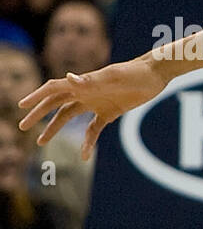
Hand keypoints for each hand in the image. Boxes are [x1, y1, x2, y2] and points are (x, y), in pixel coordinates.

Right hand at [18, 59, 164, 159]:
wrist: (155, 75)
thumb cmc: (134, 72)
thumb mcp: (113, 76)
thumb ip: (91, 80)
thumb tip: (68, 78)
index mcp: (83, 83)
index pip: (53, 89)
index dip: (36, 97)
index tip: (21, 106)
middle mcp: (85, 92)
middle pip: (55, 104)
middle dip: (38, 114)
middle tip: (23, 126)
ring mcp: (96, 103)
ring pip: (68, 116)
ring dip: (54, 128)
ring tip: (41, 141)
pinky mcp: (110, 112)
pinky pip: (93, 129)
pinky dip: (87, 141)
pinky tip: (83, 155)